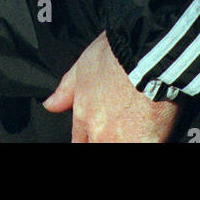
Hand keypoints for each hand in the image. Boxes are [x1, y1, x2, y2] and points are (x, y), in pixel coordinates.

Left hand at [42, 31, 183, 141]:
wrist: (145, 53)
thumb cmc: (117, 53)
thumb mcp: (84, 65)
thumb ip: (66, 90)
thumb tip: (50, 104)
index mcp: (84, 114)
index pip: (79, 141)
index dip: (88, 137)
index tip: (96, 131)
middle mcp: (100, 132)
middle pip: (98, 144)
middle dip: (106, 137)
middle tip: (118, 121)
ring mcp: (124, 140)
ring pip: (118, 145)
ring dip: (125, 137)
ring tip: (134, 122)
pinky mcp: (147, 143)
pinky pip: (143, 145)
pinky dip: (146, 139)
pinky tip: (149, 129)